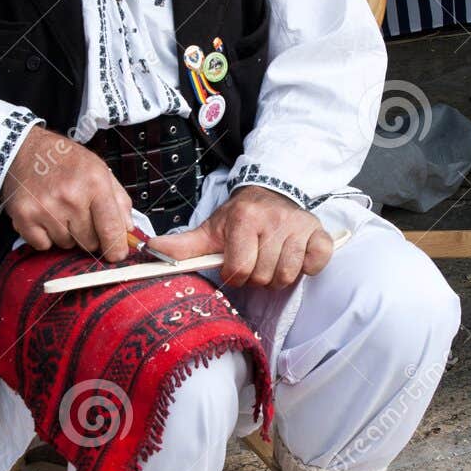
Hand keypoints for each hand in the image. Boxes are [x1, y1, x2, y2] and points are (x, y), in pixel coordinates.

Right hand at [1, 124, 132, 258]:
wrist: (24, 149)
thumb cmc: (64, 160)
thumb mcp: (100, 170)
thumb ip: (119, 200)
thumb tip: (128, 230)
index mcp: (94, 183)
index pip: (111, 228)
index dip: (117, 247)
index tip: (117, 254)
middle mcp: (70, 196)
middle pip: (89, 242)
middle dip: (88, 234)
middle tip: (78, 214)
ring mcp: (46, 208)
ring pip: (66, 245)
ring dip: (65, 234)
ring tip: (59, 209)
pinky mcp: (25, 217)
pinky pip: (43, 245)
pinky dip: (45, 236)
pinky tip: (44, 216)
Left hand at [154, 187, 333, 288]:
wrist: (271, 194)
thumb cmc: (240, 219)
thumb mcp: (211, 230)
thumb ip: (184, 245)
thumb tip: (151, 249)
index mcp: (244, 218)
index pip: (239, 269)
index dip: (235, 274)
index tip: (236, 264)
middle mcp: (273, 219)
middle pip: (263, 276)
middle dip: (257, 276)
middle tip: (256, 260)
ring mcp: (298, 226)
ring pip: (288, 275)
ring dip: (279, 275)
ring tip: (273, 260)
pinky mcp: (319, 232)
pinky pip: (316, 264)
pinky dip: (307, 267)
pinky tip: (296, 256)